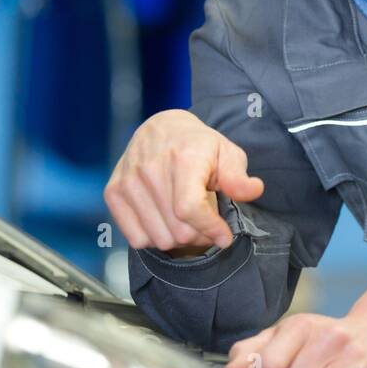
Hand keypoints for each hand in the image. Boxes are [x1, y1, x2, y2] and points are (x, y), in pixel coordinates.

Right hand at [104, 110, 263, 254]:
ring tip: (185, 219)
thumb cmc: (198, 145)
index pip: (190, 209)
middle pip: (177, 230)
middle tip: (205, 222)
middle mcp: (150, 169)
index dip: (210, 229)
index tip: (224, 236)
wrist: (162, 129)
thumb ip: (238, 176)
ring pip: (158, 238)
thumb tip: (253, 190)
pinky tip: (164, 220)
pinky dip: (154, 237)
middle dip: (199, 235)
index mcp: (183, 158)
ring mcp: (129, 181)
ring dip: (177, 238)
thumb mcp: (227, 153)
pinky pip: (135, 238)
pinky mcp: (113, 192)